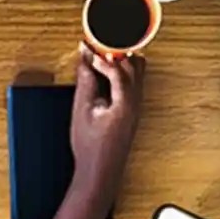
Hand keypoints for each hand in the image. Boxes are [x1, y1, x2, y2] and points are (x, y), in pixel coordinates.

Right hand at [70, 44, 146, 194]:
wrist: (100, 172)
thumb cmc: (92, 148)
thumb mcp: (82, 110)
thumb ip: (85, 81)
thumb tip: (85, 60)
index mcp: (126, 102)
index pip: (118, 68)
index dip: (101, 56)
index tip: (87, 48)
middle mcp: (136, 103)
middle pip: (134, 66)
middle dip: (115, 53)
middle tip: (96, 47)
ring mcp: (136, 107)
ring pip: (137, 73)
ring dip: (120, 61)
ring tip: (100, 58)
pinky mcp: (133, 111)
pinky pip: (133, 83)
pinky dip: (121, 72)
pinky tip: (105, 74)